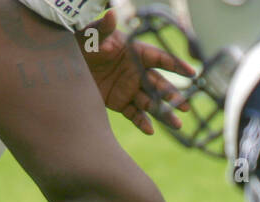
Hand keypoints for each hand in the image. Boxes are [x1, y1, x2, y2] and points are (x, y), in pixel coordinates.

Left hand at [79, 11, 192, 134]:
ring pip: (151, 103)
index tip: (192, 73)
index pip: (161, 59)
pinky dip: (142, 122)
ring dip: (164, 113)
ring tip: (178, 125)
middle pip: (159, 85)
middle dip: (173, 96)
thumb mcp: (92, 35)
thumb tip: (111, 14)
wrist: (67, 64)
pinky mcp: (120, 103)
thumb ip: (103, 28)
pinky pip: (134, 114)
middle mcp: (137, 72)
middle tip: (185, 107)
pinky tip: (150, 130)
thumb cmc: (83, 43)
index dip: (176, 66)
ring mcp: (130, 89)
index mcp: (136, 53)